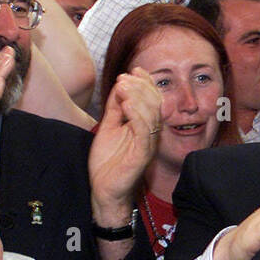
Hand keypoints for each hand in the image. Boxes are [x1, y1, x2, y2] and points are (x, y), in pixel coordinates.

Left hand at [88, 68, 162, 219]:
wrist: (104, 190)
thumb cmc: (108, 162)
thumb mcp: (109, 126)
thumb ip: (115, 107)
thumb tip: (120, 84)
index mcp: (145, 126)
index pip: (152, 99)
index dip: (146, 82)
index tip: (133, 70)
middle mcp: (150, 134)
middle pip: (155, 103)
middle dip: (140, 86)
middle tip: (124, 79)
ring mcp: (148, 144)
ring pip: (152, 114)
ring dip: (137, 97)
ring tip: (122, 87)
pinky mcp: (142, 155)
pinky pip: (144, 131)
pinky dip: (136, 114)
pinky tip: (125, 104)